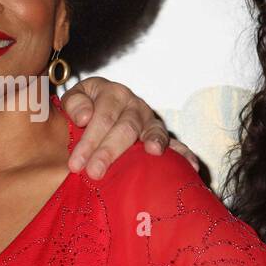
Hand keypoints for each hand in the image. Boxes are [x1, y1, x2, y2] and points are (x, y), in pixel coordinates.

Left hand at [60, 76, 200, 179]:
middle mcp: (134, 105)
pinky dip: (184, 153)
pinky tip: (191, 166)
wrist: (101, 104)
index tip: (76, 164)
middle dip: (110, 151)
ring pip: (153, 131)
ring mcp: (150, 120)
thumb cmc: (85, 107)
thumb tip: (85, 117)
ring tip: (154, 153)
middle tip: (95, 173)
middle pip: (125, 127)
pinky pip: (176, 143)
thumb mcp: (75, 98)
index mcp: (111, 93)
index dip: (88, 141)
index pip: (101, 118)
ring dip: (154, 142)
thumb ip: (74, 103)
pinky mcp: (161, 135)